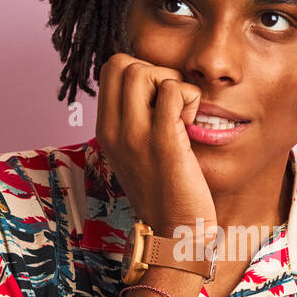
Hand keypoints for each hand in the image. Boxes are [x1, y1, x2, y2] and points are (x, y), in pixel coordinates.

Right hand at [95, 52, 216, 238]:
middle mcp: (114, 131)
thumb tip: (153, 86)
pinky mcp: (164, 142)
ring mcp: (136, 136)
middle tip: (170, 103)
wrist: (175, 234)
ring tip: (180, 114)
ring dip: (171, 83)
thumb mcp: (136, 154)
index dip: (140, 72)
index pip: (110, 69)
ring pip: (144, 70)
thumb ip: (135, 120)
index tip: (156, 100)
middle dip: (154, 71)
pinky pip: (174, 90)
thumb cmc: (165, 193)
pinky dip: (189, 98)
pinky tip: (191, 123)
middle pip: (123, 63)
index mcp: (106, 131)